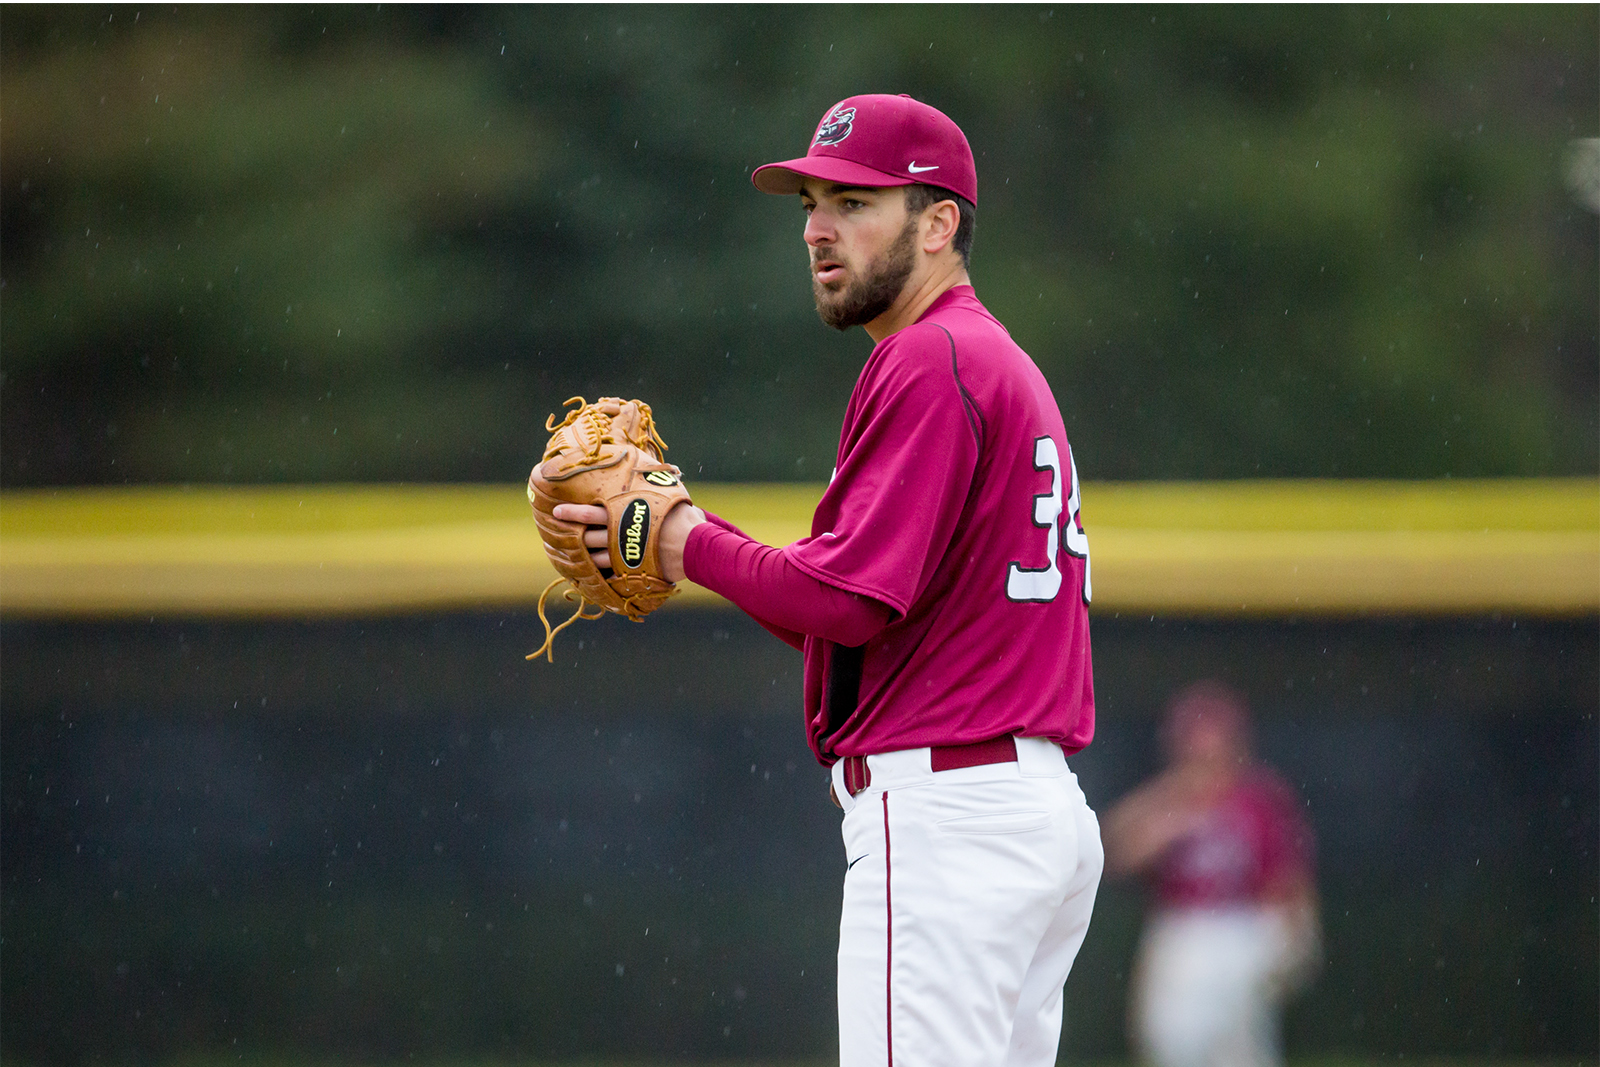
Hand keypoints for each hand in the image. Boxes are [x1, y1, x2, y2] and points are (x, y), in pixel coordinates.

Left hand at [551, 501, 704, 582]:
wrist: (695, 547)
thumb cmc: (685, 518)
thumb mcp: (670, 494)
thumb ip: (659, 486)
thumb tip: (665, 470)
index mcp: (625, 513)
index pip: (591, 511)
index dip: (573, 512)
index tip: (557, 511)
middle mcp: (619, 533)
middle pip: (587, 534)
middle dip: (569, 532)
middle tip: (553, 532)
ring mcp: (623, 553)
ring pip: (594, 554)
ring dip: (579, 554)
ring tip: (565, 553)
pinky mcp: (631, 570)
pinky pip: (608, 572)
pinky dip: (596, 572)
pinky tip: (587, 573)